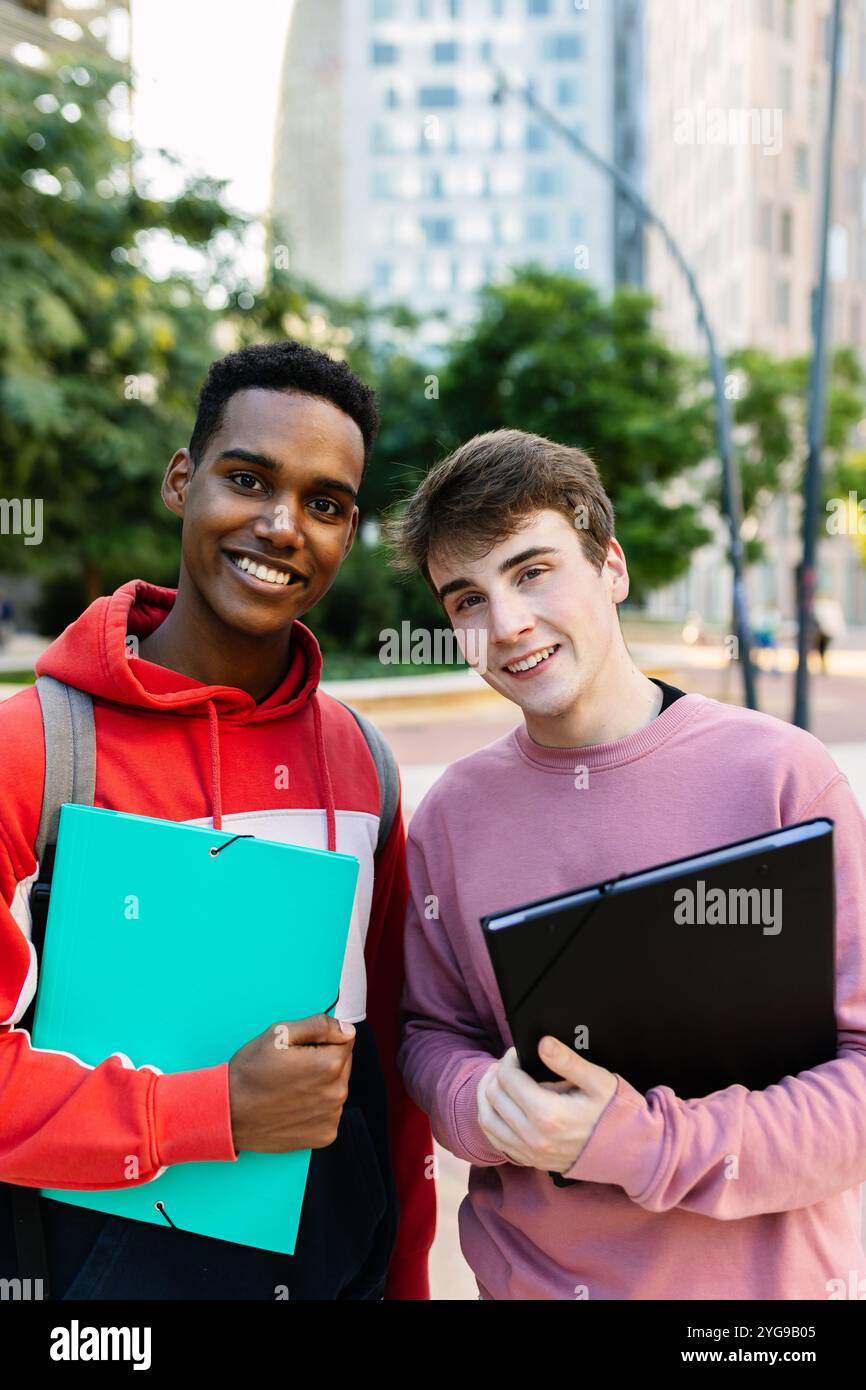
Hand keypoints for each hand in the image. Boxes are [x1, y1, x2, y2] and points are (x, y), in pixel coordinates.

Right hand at [228, 1013, 354, 1152]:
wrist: (228, 1114)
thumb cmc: (250, 1072)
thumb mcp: (279, 1033)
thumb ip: (319, 1025)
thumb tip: (346, 1030)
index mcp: (329, 1064)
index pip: (346, 1040)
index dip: (322, 1040)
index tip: (301, 1048)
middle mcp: (337, 1093)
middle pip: (343, 1065)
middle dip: (323, 1061)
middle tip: (292, 1067)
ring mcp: (332, 1117)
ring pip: (336, 1089)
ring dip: (320, 1085)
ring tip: (290, 1088)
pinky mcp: (324, 1135)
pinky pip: (329, 1112)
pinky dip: (316, 1108)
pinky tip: (293, 1106)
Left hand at [477, 1038, 617, 1173]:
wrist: (629, 1152)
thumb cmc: (614, 1112)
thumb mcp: (598, 1080)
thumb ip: (567, 1061)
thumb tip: (541, 1043)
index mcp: (548, 1115)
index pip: (508, 1079)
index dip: (510, 1059)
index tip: (519, 1052)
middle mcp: (533, 1137)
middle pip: (494, 1096)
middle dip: (497, 1073)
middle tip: (509, 1063)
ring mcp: (530, 1153)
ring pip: (487, 1120)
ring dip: (487, 1095)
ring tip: (497, 1079)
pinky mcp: (530, 1161)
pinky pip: (496, 1140)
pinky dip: (490, 1119)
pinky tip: (499, 1105)